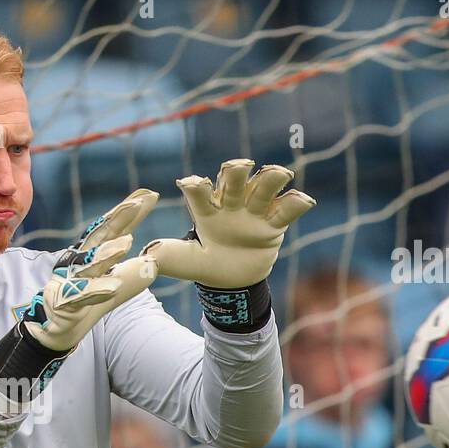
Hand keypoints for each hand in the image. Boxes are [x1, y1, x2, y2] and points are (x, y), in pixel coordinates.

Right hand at [19, 188, 159, 352]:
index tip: (151, 194)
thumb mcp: (113, 288)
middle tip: (138, 203)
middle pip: (100, 237)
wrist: (57, 328)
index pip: (113, 229)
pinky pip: (81, 295)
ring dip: (108, 252)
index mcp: (92, 254)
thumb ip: (132, 276)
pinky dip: (96, 290)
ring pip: (90, 264)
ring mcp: (71, 280)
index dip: (130, 212)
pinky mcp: (64, 301)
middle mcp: (79, 261)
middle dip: (118, 218)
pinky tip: (113, 286)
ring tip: (128, 242)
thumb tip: (153, 263)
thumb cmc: (84, 302)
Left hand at [142, 159, 314, 290]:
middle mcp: (230, 204)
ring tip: (277, 173)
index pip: (199, 194)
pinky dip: (296, 203)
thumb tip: (146, 255)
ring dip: (270, 178)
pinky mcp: (275, 221)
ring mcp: (254, 210)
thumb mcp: (186, 262)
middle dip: (235, 172)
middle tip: (237, 166)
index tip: (190, 183)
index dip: (195, 187)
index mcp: (206, 210)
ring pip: (263, 188)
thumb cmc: (207, 265)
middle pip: (233, 182)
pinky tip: (303, 200)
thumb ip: (169, 256)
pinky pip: (287, 210)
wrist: (234, 281)